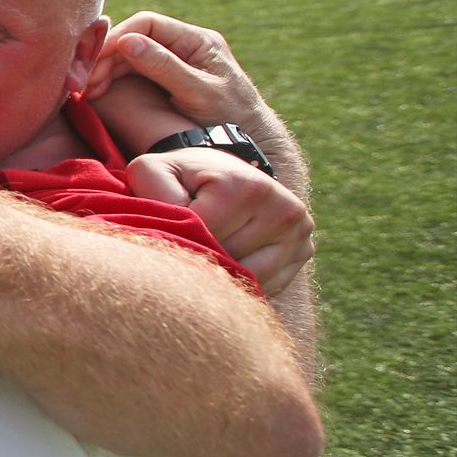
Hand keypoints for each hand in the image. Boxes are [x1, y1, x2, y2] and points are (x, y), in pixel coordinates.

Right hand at [83, 11, 272, 128]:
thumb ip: (164, 67)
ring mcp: (175, 61)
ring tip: (88, 93)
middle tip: (84, 83)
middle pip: (134, 39)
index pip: (148, 24)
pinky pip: (133, 72)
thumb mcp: (199, 92)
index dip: (117, 37)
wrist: (251, 142)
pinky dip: (113, 80)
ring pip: (129, 56)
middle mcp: (185, 45)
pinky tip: (98, 94)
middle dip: (106, 58)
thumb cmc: (231, 118)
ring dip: (105, 71)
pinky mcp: (166, 79)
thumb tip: (127, 41)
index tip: (95, 60)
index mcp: (197, 40)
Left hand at [127, 148, 313, 295]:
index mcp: (247, 188)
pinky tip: (228, 260)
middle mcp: (284, 209)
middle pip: (229, 261)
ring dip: (222, 273)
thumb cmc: (181, 176)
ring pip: (250, 279)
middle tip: (184, 243)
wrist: (221, 170)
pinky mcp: (305, 250)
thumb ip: (152, 193)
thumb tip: (174, 229)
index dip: (177, 239)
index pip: (205, 237)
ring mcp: (300, 232)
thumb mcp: (153, 171)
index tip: (168, 227)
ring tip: (206, 252)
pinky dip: (243, 280)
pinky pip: (268, 285)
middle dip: (200, 257)